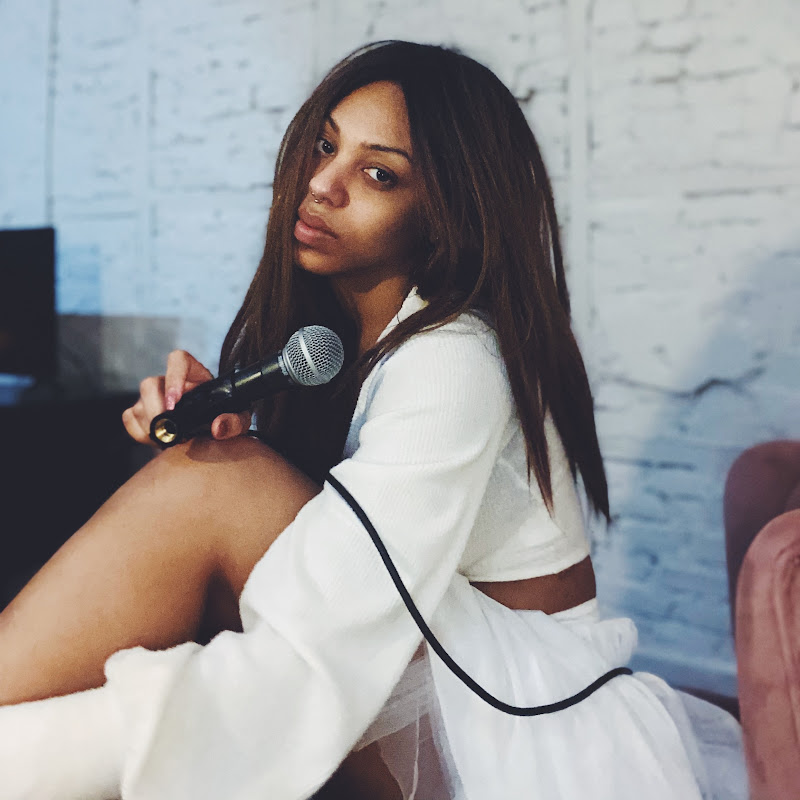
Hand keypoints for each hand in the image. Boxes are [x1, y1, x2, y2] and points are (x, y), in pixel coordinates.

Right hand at [122, 350, 251, 445]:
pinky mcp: (141, 411)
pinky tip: (158, 441)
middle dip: (156, 411)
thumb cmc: (226, 417)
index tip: (175, 402)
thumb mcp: (239, 420)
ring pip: (138, 403)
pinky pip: (129, 418)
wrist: (213, 432)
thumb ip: (234, 422)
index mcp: (195, 373)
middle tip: (171, 432)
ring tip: (170, 441)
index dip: (173, 377)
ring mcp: (153, 395)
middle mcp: (170, 381)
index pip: (178, 359)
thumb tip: (217, 428)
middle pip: (149, 384)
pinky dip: (140, 433)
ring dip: (151, 426)